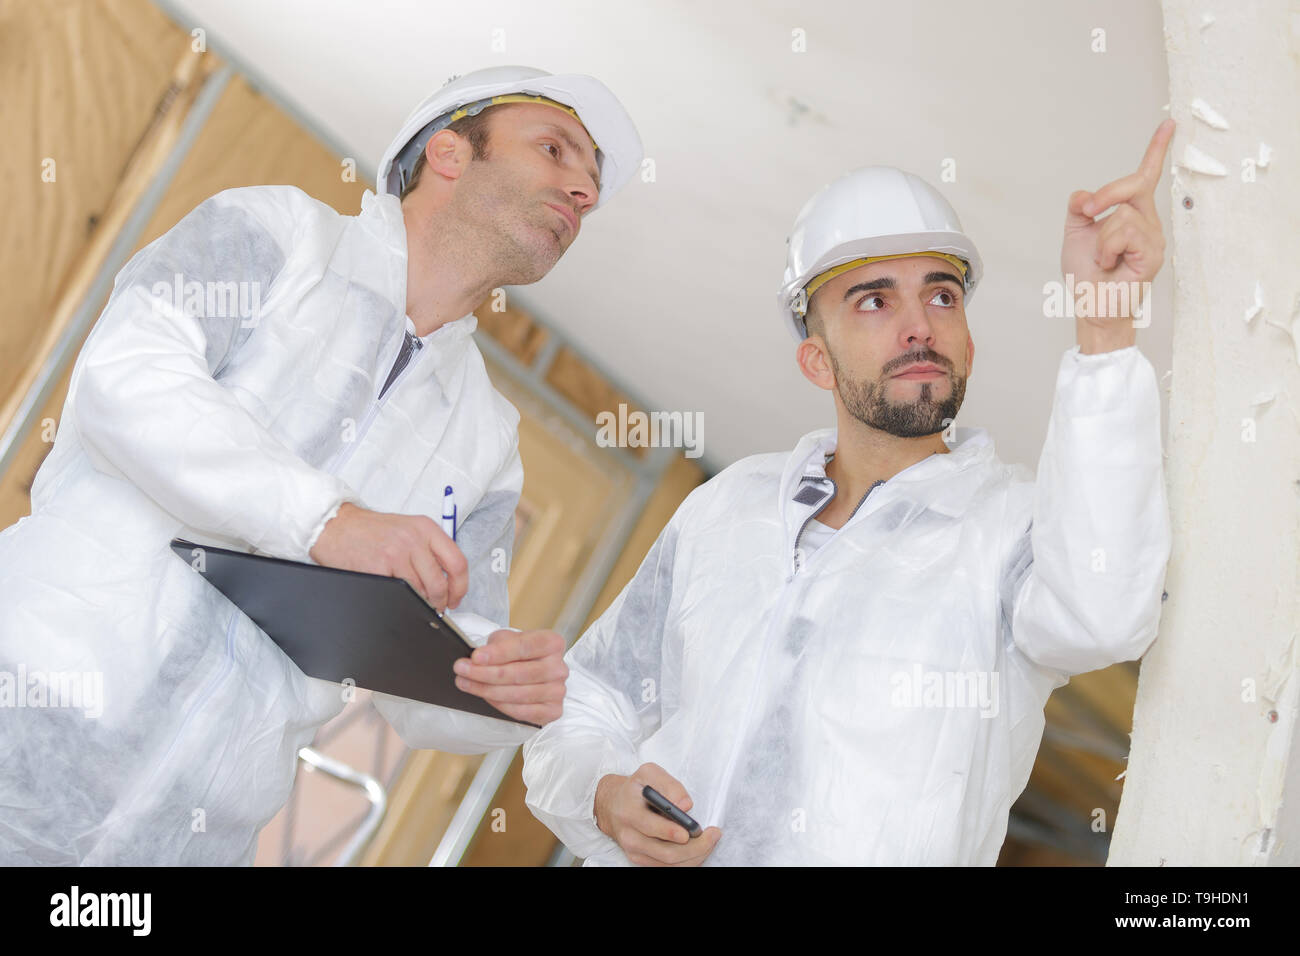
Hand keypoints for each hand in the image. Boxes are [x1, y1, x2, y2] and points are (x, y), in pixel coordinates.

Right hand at [309, 502, 466, 610]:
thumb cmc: (371, 530)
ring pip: (421, 591)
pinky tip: (396, 596)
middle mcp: (414, 539)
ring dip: (421, 603)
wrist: (337, 525)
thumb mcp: (408, 529)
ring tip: (416, 602)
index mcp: (426, 528)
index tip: (456, 598)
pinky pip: (398, 593)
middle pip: (440, 583)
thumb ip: (429, 550)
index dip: (460, 587)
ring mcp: (396, 553)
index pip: (457, 562)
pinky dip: (400, 600)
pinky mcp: (378, 567)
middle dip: (440, 602)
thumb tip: (448, 581)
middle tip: (436, 608)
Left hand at [452, 629, 567, 724]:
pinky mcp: (553, 711)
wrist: (532, 669)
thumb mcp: (508, 639)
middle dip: (485, 673)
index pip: (524, 647)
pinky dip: (500, 706)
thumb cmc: (519, 653)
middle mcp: (559, 667)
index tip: (475, 657)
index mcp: (552, 643)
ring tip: (466, 683)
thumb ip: (497, 645)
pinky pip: (523, 712)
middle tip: (461, 670)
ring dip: (486, 690)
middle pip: (519, 673)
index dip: (498, 653)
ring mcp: (558, 691)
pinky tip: (485, 697)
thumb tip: (479, 659)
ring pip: (518, 694)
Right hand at [594, 763, 721, 865]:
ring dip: (695, 855)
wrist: (613, 805)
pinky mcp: (640, 860)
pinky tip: (698, 849)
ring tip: (709, 841)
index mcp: (629, 812)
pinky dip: (687, 861)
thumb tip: (685, 806)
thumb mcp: (648, 773)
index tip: (691, 831)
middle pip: (666, 852)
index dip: (672, 832)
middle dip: (695, 847)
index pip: (651, 827)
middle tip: (713, 836)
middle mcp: (629, 836)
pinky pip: (668, 868)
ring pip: (670, 864)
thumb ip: (669, 785)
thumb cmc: (635, 788)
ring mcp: (634, 851)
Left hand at [1061, 118, 1173, 332]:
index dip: (1156, 150)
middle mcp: (1148, 222)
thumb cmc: (1087, 275)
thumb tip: (1084, 195)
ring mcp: (1153, 238)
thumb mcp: (1075, 234)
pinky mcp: (1153, 254)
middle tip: (1088, 211)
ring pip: (1123, 214)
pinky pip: (1125, 233)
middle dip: (1106, 195)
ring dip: (1101, 238)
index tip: (1169, 124)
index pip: (1145, 177)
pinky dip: (1106, 248)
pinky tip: (1109, 264)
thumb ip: (1079, 208)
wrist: (1091, 306)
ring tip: (1102, 259)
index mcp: (1131, 213)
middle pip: (1133, 184)